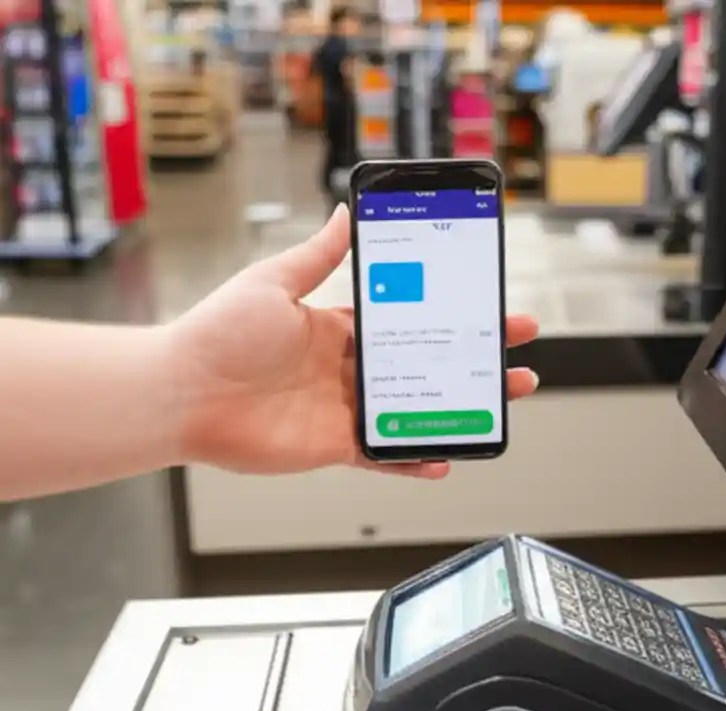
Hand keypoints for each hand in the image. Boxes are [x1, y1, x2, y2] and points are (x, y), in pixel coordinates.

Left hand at [170, 205, 538, 478]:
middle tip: (519, 356)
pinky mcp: (336, 446)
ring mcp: (346, 408)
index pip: (409, 320)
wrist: (180, 392)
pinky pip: (389, 453)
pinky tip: (450, 455)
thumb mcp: (274, 281)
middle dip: (476, 360)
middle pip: (428, 365)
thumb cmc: (217, 333)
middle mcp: (348, 368)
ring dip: (465, 405)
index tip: (489, 309)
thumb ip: (318, 255)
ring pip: (421, 408)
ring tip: (505, 399)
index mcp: (338, 327)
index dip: (453, 316)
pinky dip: (419, 457)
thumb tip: (346, 212)